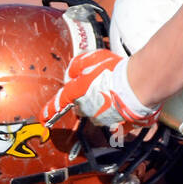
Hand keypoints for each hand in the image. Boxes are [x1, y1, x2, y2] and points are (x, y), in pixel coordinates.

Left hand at [45, 50, 159, 129]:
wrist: (139, 84)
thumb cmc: (115, 72)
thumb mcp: (89, 59)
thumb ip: (77, 66)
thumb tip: (73, 72)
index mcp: (77, 95)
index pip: (58, 104)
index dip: (49, 111)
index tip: (44, 118)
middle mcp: (89, 110)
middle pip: (82, 109)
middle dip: (86, 102)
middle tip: (98, 89)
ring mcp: (107, 119)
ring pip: (101, 115)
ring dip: (106, 107)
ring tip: (118, 94)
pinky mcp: (125, 124)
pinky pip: (122, 123)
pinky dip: (124, 118)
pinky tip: (130, 108)